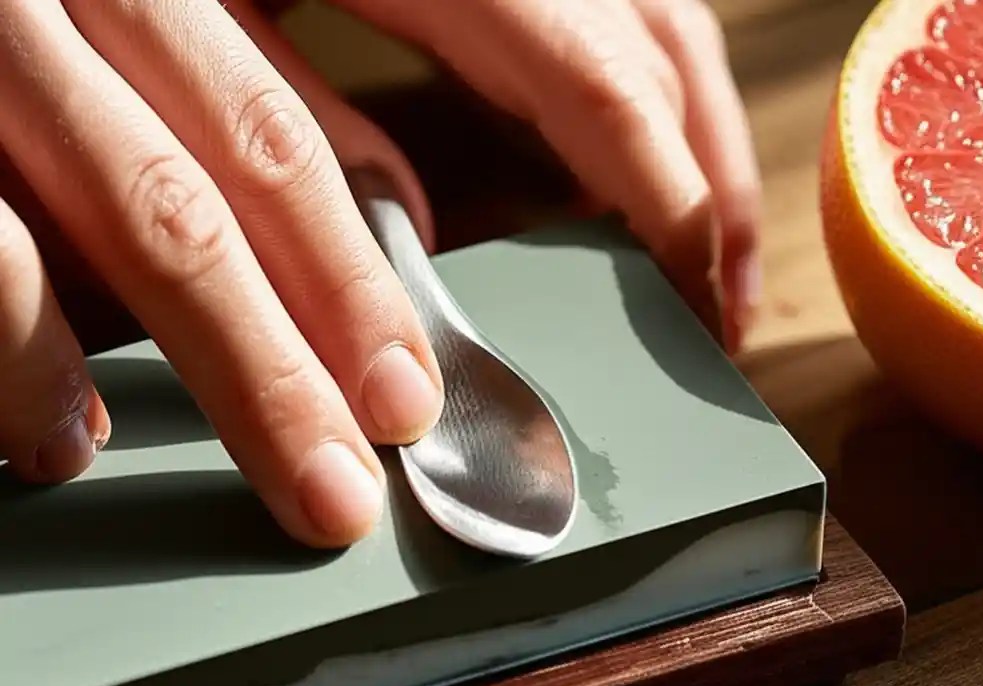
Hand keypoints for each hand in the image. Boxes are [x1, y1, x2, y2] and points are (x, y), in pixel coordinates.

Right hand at [0, 0, 443, 546]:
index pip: (267, 139)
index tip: (401, 389)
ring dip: (181, 368)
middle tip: (341, 485)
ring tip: (259, 468)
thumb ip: (253, 88)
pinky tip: (52, 435)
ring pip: (72, 231)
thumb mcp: (142, 10)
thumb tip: (388, 207)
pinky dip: (9, 358)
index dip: (348, 278)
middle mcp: (31, 9)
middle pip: (184, 203)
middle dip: (279, 364)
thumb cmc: (36, 20)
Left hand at [332, 0, 763, 349]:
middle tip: (723, 313)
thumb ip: (300, 122)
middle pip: (667, 65)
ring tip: (713, 256)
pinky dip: (662, 103)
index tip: (699, 301)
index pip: (607, 89)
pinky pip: (635, 18)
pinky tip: (643, 163)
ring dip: (706, 150)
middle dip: (712, 197)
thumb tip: (405, 228)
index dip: (672, 203)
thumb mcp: (214, 15)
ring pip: (672, 36)